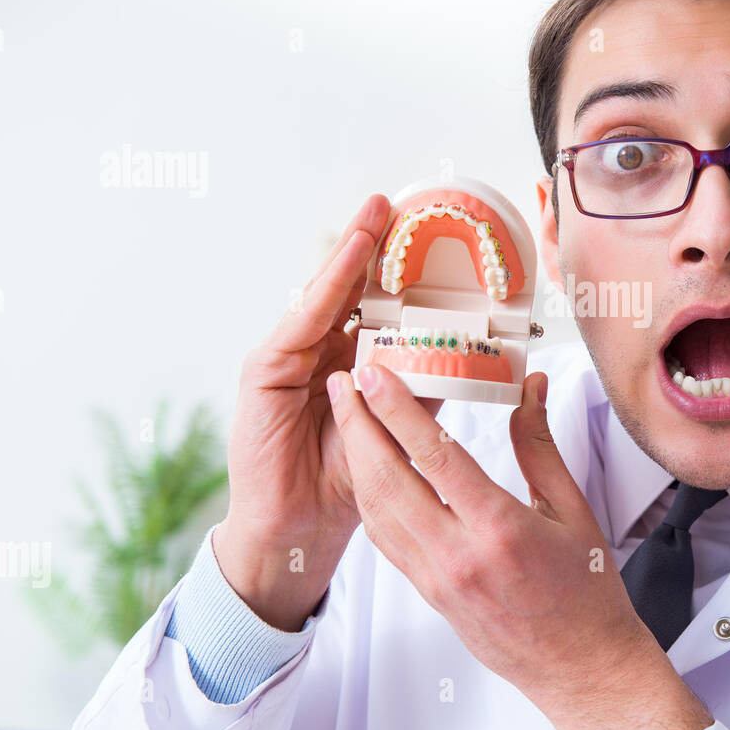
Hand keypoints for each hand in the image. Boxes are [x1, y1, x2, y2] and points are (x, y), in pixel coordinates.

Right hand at [216, 194, 442, 630]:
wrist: (300, 527)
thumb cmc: (346, 481)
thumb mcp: (397, 426)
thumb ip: (419, 387)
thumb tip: (464, 357)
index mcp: (346, 362)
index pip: (371, 304)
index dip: (395, 269)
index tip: (423, 232)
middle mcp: (316, 351)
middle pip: (347, 288)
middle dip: (373, 243)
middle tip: (398, 201)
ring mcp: (287, 357)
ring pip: (327, 293)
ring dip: (354, 249)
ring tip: (379, 211)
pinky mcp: (265, 369)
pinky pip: (306, 318)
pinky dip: (331, 283)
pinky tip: (353, 254)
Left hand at [324, 363, 714, 729]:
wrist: (580, 666)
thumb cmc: (584, 595)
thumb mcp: (572, 510)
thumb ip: (540, 445)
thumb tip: (530, 388)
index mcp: (499, 529)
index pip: (435, 455)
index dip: (399, 410)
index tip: (378, 375)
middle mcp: (458, 556)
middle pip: (390, 479)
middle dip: (360, 425)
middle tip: (348, 384)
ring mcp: (436, 578)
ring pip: (377, 509)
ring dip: (357, 458)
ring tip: (349, 417)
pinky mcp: (427, 592)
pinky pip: (385, 538)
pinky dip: (370, 497)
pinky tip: (368, 469)